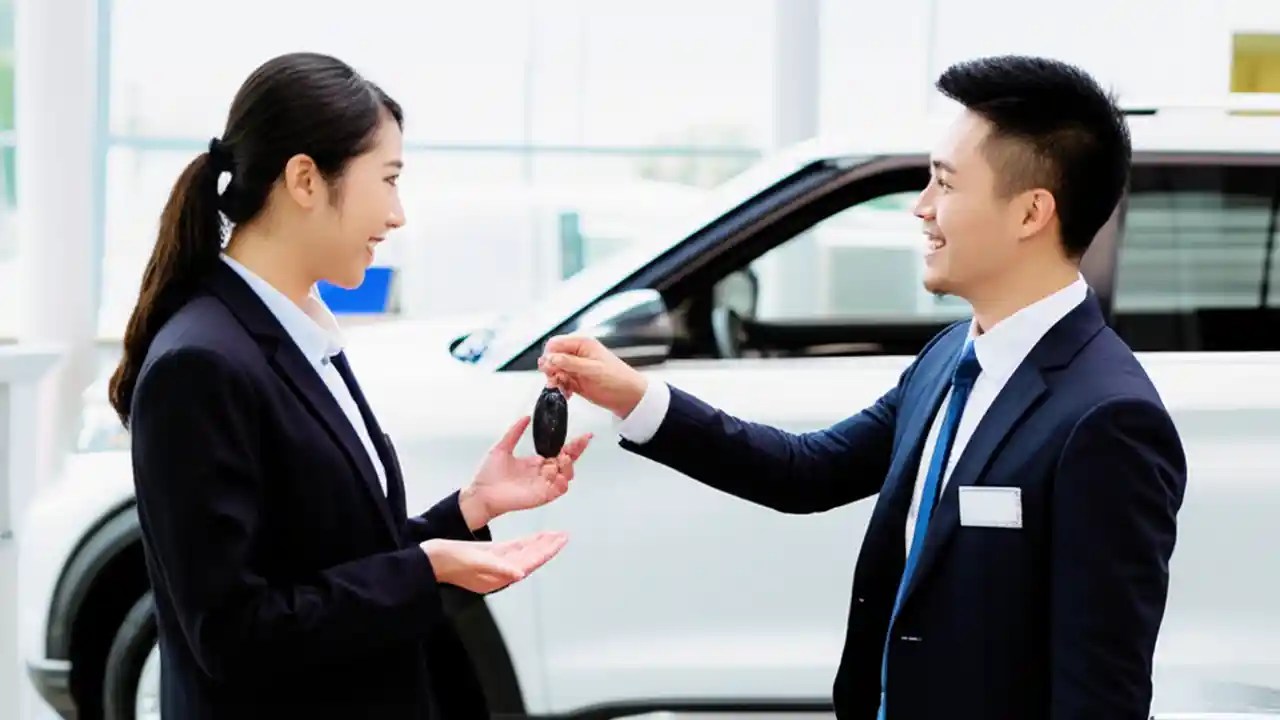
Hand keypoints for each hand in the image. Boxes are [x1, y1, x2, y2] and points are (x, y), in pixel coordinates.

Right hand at [422, 531, 567, 593]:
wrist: (427, 559)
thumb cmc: (447, 560)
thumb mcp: (473, 561)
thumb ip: (497, 568)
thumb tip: (520, 574)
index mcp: (498, 576)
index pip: (528, 563)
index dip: (545, 552)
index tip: (560, 541)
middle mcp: (499, 573)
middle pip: (529, 558)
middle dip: (547, 547)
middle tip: (564, 536)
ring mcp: (494, 564)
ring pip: (523, 553)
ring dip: (539, 544)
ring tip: (555, 535)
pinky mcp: (487, 556)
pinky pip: (512, 550)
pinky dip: (525, 543)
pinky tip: (533, 538)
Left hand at [461, 415, 592, 526]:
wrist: (480, 492)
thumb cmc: (489, 475)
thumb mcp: (502, 447)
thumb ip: (515, 432)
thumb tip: (526, 417)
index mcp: (537, 462)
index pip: (560, 451)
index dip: (574, 444)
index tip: (585, 435)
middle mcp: (543, 473)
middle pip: (568, 462)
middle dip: (577, 451)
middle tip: (580, 441)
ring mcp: (544, 485)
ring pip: (567, 475)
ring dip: (569, 465)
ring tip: (563, 457)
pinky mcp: (542, 496)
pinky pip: (559, 489)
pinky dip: (562, 481)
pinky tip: (557, 473)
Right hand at [537, 334, 647, 417]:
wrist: (629, 397)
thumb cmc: (618, 379)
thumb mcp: (593, 369)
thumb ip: (570, 363)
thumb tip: (550, 358)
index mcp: (582, 344)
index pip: (556, 344)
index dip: (549, 355)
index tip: (550, 368)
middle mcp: (577, 354)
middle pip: (552, 357)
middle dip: (551, 370)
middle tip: (555, 380)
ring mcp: (576, 368)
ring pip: (554, 371)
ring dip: (555, 381)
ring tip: (563, 389)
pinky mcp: (576, 381)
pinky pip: (560, 382)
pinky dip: (561, 388)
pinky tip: (567, 393)